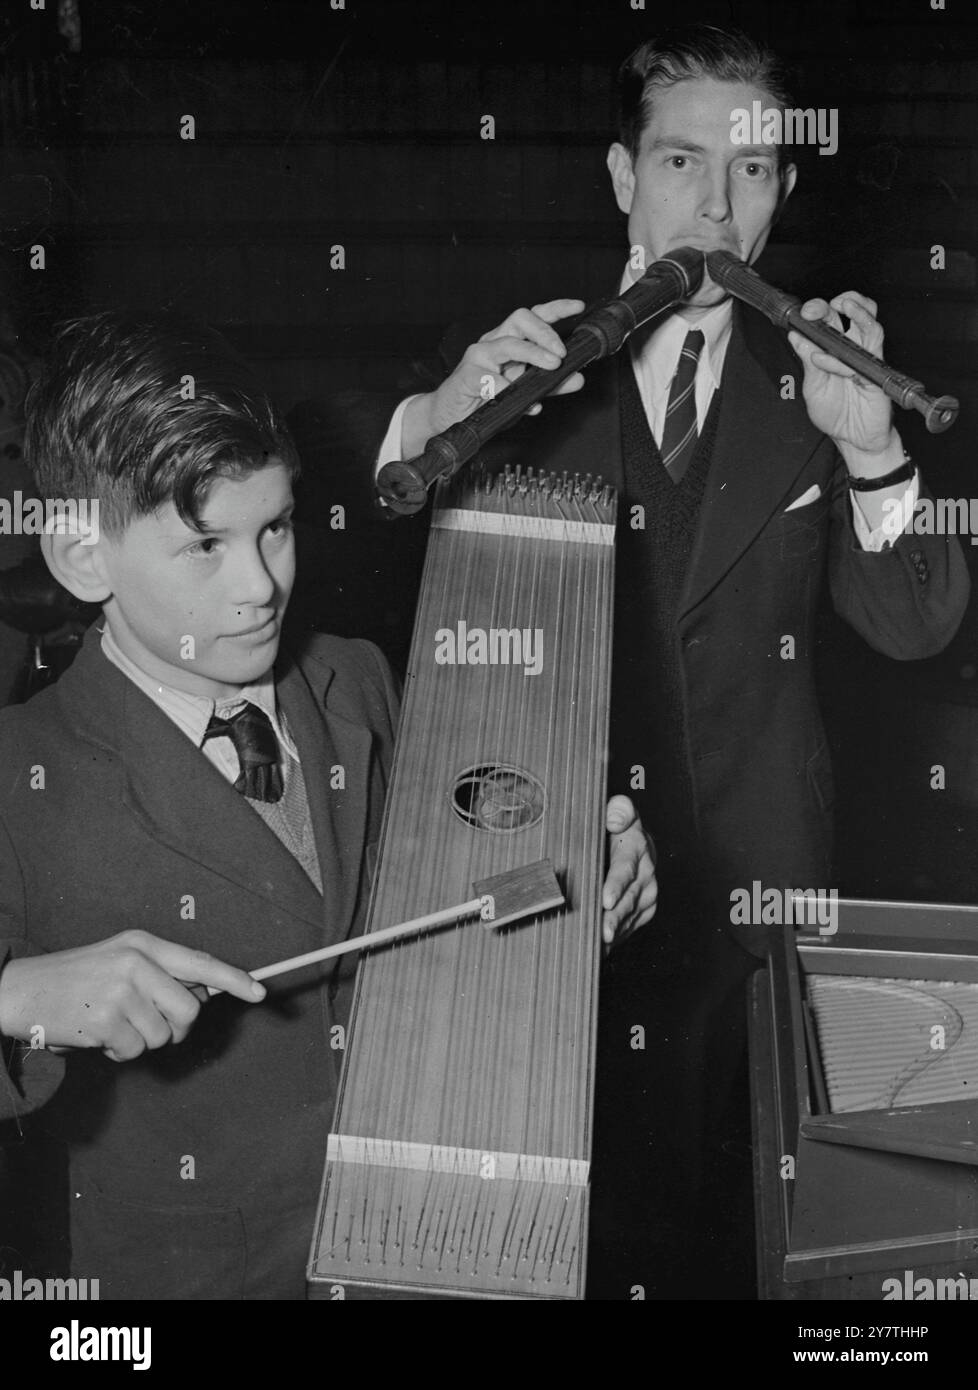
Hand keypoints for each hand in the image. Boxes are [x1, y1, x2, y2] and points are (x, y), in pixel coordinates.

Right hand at [0, 930, 264, 1061]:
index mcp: (142, 944)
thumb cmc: (76, 979)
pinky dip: (120, 1051)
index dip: (234, 979)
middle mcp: (136, 962)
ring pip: (163, 1035)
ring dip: (142, 1040)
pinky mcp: (106, 1020)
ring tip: (113, 1023)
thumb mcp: (120, 960)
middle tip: (148, 1024)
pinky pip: (136, 1051)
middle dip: (176, 1026)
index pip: (200, 962)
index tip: (260, 992)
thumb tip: (206, 992)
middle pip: (189, 1009)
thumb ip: (161, 973)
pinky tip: (99, 1035)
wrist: (20, 990)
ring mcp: (121, 991)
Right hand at [401, 299, 586, 456]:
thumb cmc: (485, 398)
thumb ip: (551, 385)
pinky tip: (517, 398)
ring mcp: (479, 356)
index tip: (578, 307)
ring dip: (533, 353)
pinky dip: (505, 387)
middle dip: (546, 332)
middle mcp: (494, 342)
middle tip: (561, 353)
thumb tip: (578, 379)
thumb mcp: (524, 391)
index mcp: (509, 340)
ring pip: (507, 343)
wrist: (449, 415)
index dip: (556, 308)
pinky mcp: (466, 376)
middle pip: (520, 319)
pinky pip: (488, 378)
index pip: (534, 316)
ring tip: (551, 366)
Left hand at [601, 794, 657, 948]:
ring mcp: (647, 893)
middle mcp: (646, 873)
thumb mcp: (617, 810)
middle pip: (628, 899)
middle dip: (615, 918)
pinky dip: (617, 937)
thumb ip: (618, 809)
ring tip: (598, 947)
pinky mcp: (644, 909)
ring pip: (630, 916)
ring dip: (616, 932)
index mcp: (636, 847)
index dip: (616, 885)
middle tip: (602, 933)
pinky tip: (601, 950)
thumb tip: (615, 818)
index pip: (625, 868)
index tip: (606, 900)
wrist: (636, 843)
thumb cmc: (617, 826)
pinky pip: (631, 926)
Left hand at [788, 292, 894, 455]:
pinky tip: (831, 359)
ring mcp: (865, 357)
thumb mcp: (813, 388)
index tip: (803, 314)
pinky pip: (869, 351)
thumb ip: (807, 363)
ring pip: (869, 320)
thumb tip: (796, 337)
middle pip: (850, 311)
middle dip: (833, 303)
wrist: (853, 439)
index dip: (817, 311)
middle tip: (816, 310)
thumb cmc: (835, 414)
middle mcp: (850, 348)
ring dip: (857, 309)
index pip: (829, 318)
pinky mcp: (876, 370)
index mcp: (833, 349)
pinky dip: (846, 354)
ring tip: (842, 305)